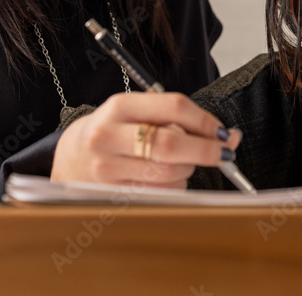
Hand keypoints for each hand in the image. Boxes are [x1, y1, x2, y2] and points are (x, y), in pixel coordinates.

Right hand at [50, 92, 240, 188]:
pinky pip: (160, 194)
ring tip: (180, 162)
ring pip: (169, 174)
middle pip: (171, 145)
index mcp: (119, 107)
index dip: (205, 120)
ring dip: (189, 169)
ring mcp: (107, 169)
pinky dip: (175, 187)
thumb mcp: (136, 111)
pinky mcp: (111, 195)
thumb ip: (179, 118)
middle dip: (206, 150)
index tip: (223, 130)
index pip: (173, 106)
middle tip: (225, 152)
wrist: (71, 158)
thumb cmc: (114, 131)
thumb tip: (230, 136)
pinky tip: (165, 178)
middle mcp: (109, 136)